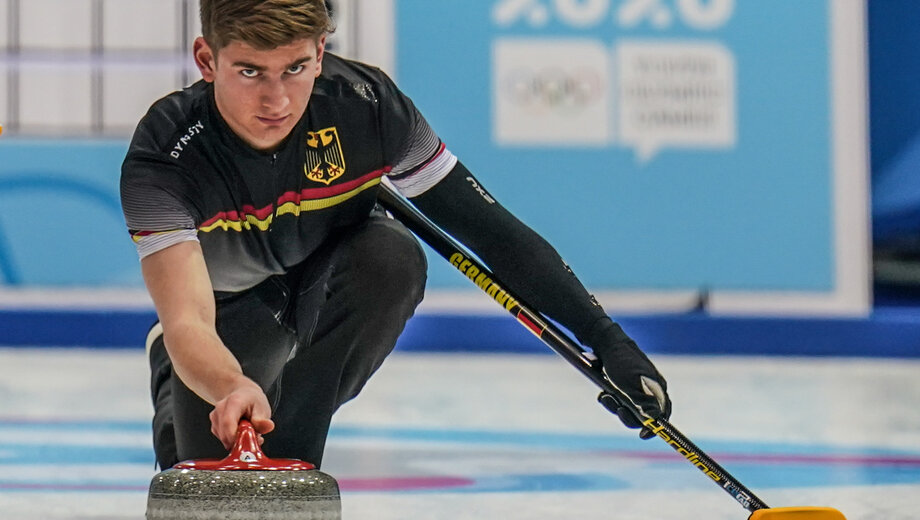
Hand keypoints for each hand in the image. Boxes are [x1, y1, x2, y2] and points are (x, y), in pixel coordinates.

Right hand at [209, 380, 274, 449]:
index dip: (235, 437)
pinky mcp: (214, 425)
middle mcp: (221, 408)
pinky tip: (240, 432)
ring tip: (247, 431)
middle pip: (225, 434)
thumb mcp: (263, 408)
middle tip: (253, 436)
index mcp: (234, 402)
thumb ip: (263, 420)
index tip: (247, 442)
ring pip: (223, 438)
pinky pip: (222, 439)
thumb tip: (268, 426)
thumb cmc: (253, 401)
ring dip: (236, 441)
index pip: (228, 423)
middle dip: (239, 441)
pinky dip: (232, 440)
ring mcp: (215, 416)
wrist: (244, 394)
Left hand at [587, 321, 670, 438]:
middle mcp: (650, 388)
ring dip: (616, 407)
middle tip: (618, 409)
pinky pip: (619, 399)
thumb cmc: (620, 363)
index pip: (663, 414)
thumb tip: (656, 420)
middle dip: (628, 416)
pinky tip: (604, 393)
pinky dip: (611, 399)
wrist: (605, 342)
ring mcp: (636, 386)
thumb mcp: (632, 385)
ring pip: (628, 407)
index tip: (643, 435)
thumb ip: (644, 403)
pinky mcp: (624, 383)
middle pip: (643, 414)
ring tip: (606, 397)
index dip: (656, 427)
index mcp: (658, 388)